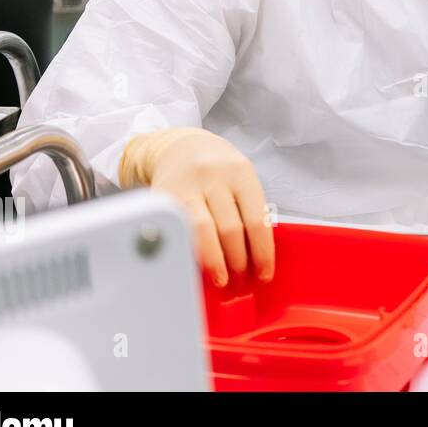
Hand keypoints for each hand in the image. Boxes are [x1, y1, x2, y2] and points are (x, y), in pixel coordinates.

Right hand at [119, 128, 274, 286]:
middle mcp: (214, 177)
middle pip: (230, 230)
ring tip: (220, 278)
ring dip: (213, 262)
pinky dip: (190, 252)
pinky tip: (196, 264)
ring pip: (202, 232)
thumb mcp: (240, 179)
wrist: (180, 147)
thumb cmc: (217, 170)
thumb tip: (257, 257)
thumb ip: (249, 210)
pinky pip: (179, 231)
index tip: (264, 273)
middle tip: (241, 279)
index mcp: (241, 172)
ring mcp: (186, 187)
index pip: (256, 220)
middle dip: (237, 261)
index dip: (262, 253)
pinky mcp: (164, 198)